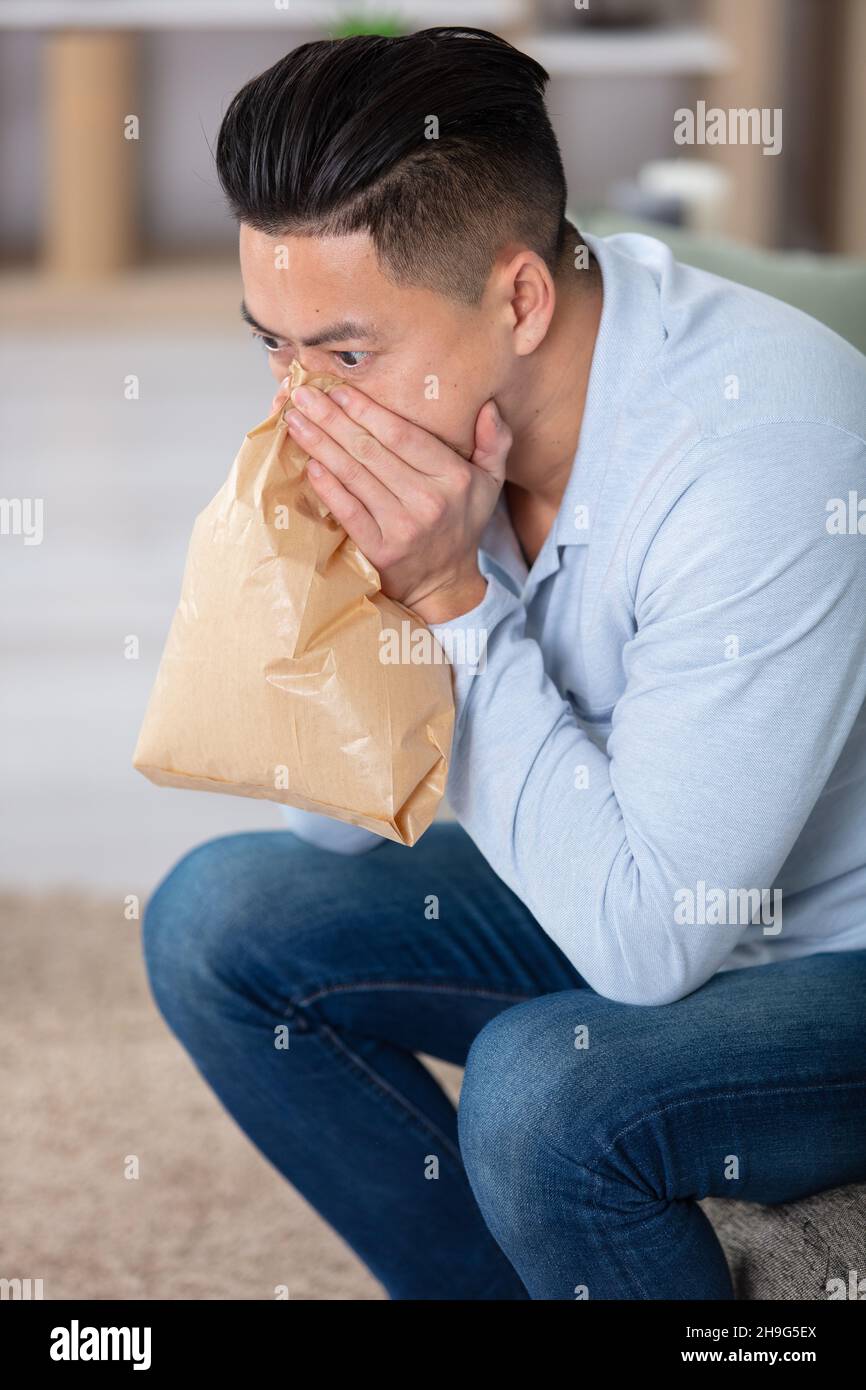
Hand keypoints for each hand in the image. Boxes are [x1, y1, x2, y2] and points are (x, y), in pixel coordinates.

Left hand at [269, 377, 510, 622]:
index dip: (368, 411)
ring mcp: (403, 527)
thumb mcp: (490, 483)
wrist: (444, 584)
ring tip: (296, 420)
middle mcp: (429, 501)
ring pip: (355, 476)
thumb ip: (495, 443)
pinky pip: (348, 511)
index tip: (340, 390)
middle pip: (372, 451)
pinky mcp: (380, 550)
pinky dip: (327, 486)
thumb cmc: (461, 524)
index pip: (404, 436)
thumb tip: (488, 406)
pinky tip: (310, 464)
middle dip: (333, 419)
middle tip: (304, 396)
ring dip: (321, 445)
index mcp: (454, 478)